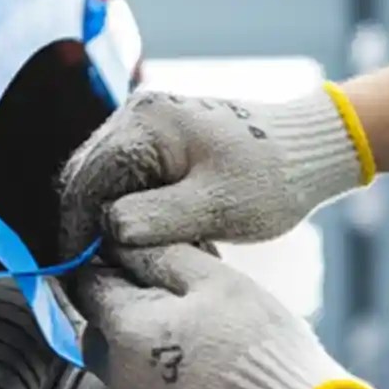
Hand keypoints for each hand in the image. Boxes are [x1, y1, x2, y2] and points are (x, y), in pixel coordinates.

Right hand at [59, 87, 369, 255]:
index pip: (85, 180)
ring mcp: (148, 122)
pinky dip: (127, 208)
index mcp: (145, 121)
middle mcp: (138, 113)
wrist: (314, 149)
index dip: (74, 230)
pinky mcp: (161, 138)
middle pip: (86, 177)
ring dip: (106, 219)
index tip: (74, 273)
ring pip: (104, 179)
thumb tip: (103, 232)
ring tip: (118, 261)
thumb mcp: (215, 207)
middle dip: (85, 226)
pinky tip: (142, 239)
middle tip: (90, 275)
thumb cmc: (272, 179)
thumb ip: (153, 219)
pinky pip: (127, 177)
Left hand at [77, 244, 378, 388]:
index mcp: (124, 331)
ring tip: (195, 334)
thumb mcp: (215, 281)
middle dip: (117, 309)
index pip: (87, 287)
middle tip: (162, 293)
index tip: (128, 254)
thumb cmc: (259, 347)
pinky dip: (166, 384)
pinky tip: (208, 374)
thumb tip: (124, 241)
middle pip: (98, 333)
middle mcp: (121, 379)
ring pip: (125, 371)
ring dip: (143, 349)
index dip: (105, 263)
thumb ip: (161, 256)